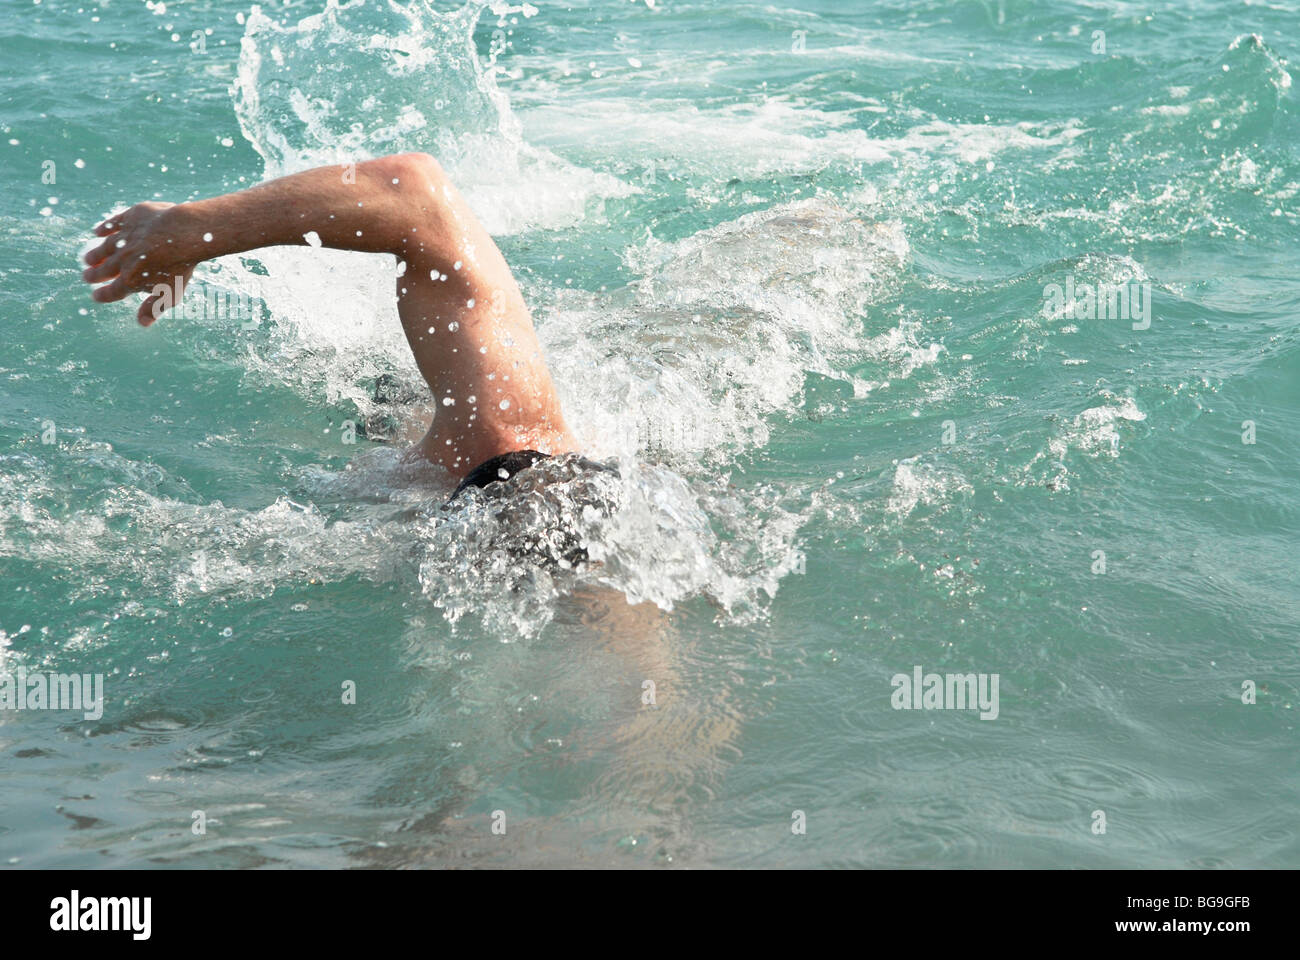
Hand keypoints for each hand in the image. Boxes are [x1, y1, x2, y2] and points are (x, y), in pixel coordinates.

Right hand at [83, 202, 199, 325]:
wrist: (184, 234)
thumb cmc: (180, 266)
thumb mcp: (169, 294)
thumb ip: (154, 308)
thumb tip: (142, 323)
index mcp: (131, 280)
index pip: (112, 291)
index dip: (103, 295)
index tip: (96, 296)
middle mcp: (122, 259)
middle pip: (104, 269)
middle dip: (94, 275)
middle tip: (87, 276)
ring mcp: (125, 238)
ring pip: (105, 248)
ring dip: (96, 254)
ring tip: (88, 258)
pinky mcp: (131, 218)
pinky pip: (113, 224)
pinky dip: (105, 228)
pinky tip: (98, 231)